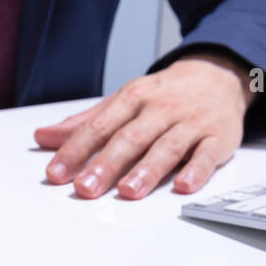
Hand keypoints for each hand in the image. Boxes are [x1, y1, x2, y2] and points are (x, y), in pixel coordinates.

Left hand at [34, 52, 256, 198]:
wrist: (221, 74)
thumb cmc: (167, 94)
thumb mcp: (124, 100)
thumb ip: (86, 123)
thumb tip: (44, 138)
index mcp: (134, 98)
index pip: (99, 126)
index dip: (75, 150)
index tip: (56, 172)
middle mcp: (160, 109)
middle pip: (130, 138)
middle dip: (106, 163)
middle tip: (86, 188)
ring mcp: (191, 123)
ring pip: (167, 147)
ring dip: (147, 170)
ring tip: (128, 191)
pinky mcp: (218, 138)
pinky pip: (207, 155)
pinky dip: (197, 171)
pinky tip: (183, 186)